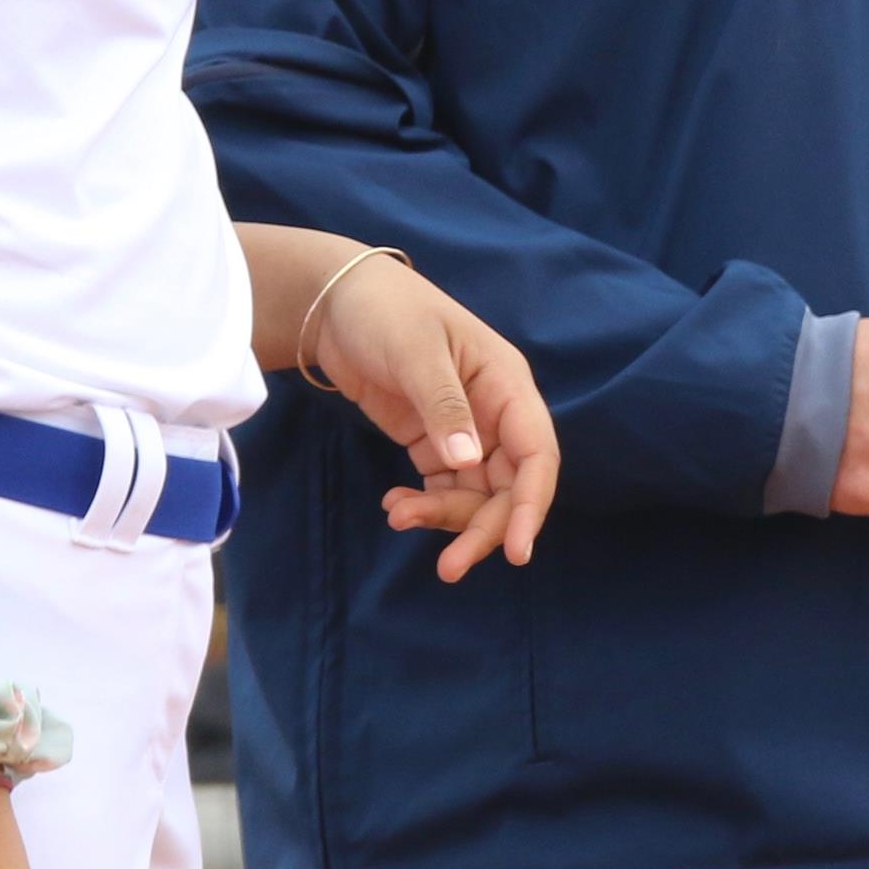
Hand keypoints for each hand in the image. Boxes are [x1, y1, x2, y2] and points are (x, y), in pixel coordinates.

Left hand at [309, 255, 558, 579]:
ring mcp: (463, 428)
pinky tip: (394, 506)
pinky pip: (443, 487)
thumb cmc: (383, 310)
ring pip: (475, 493)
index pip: (536, 454)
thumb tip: (468, 462)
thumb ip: (443, 405)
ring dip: (444, 517)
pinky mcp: (431, 439)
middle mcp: (494, 411)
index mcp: (505, 384)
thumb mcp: (415, 351)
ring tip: (397, 516)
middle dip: (482, 528)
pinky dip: (425, 505)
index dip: (532, 505)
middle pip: (508, 487)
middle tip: (449, 567)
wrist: (331, 301)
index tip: (516, 551)